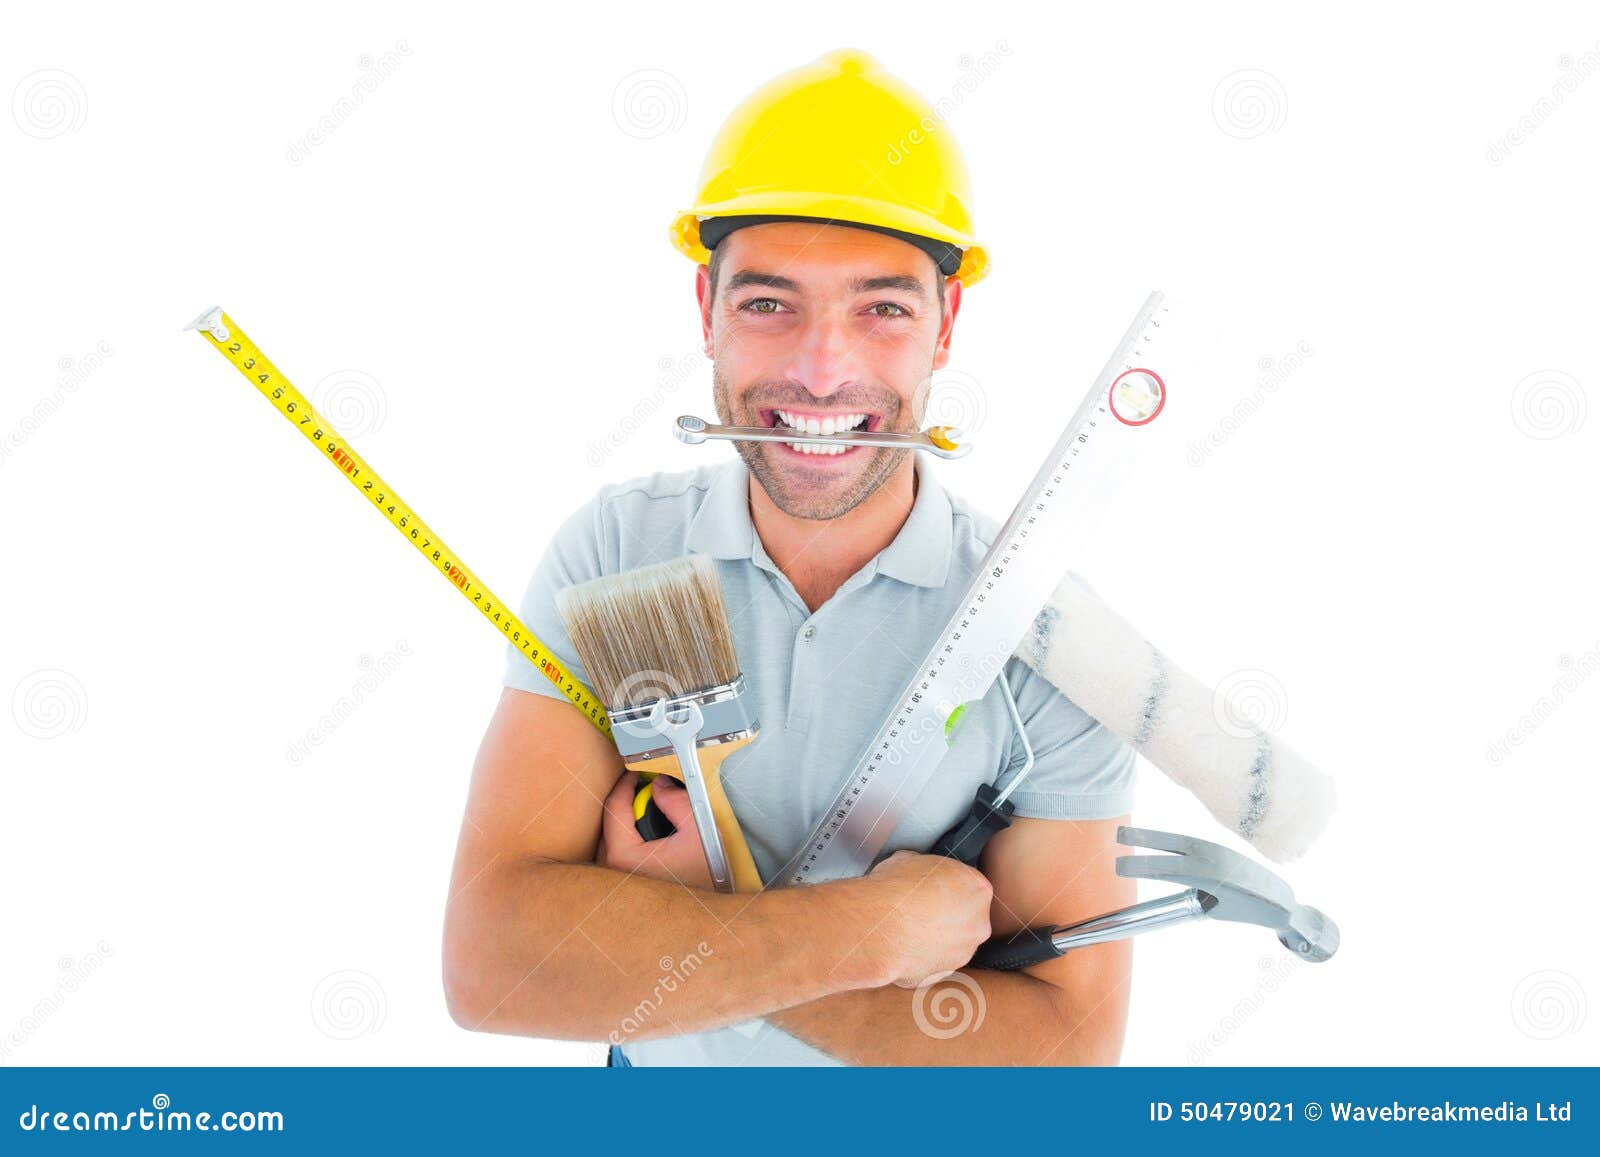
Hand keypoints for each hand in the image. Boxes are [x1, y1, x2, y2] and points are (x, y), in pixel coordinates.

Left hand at [596, 771, 714, 889]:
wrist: (713, 910)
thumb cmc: (708, 878)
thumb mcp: (699, 830)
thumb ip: (676, 801)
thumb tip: (660, 785)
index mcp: (626, 856)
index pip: (613, 809)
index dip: (625, 785)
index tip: (636, 775)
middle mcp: (614, 872)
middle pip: (607, 824)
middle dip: (625, 803)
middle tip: (644, 790)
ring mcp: (618, 881)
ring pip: (609, 840)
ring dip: (624, 822)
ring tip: (646, 811)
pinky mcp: (625, 887)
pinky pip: (615, 854)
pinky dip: (626, 839)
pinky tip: (647, 835)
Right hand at [853, 850, 993, 987]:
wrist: (879, 925)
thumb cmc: (895, 889)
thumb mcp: (911, 859)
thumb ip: (927, 870)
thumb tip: (917, 874)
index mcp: (978, 889)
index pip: (970, 886)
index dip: (948, 887)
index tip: (932, 889)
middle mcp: (979, 924)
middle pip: (968, 918)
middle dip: (948, 916)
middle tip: (921, 911)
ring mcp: (963, 953)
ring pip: (953, 944)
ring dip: (936, 939)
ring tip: (907, 931)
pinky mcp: (944, 975)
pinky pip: (935, 964)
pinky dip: (922, 959)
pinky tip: (902, 947)